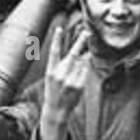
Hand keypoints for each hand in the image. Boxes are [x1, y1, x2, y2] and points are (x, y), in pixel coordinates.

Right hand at [38, 25, 90, 139]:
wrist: (56, 110)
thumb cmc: (54, 91)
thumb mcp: (52, 77)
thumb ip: (62, 65)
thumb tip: (80, 55)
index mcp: (51, 71)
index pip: (54, 52)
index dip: (57, 40)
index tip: (59, 29)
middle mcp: (61, 75)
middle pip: (73, 55)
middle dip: (81, 42)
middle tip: (87, 32)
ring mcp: (71, 81)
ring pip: (81, 63)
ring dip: (83, 60)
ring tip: (78, 65)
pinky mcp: (79, 86)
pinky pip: (85, 72)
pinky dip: (85, 69)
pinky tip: (80, 73)